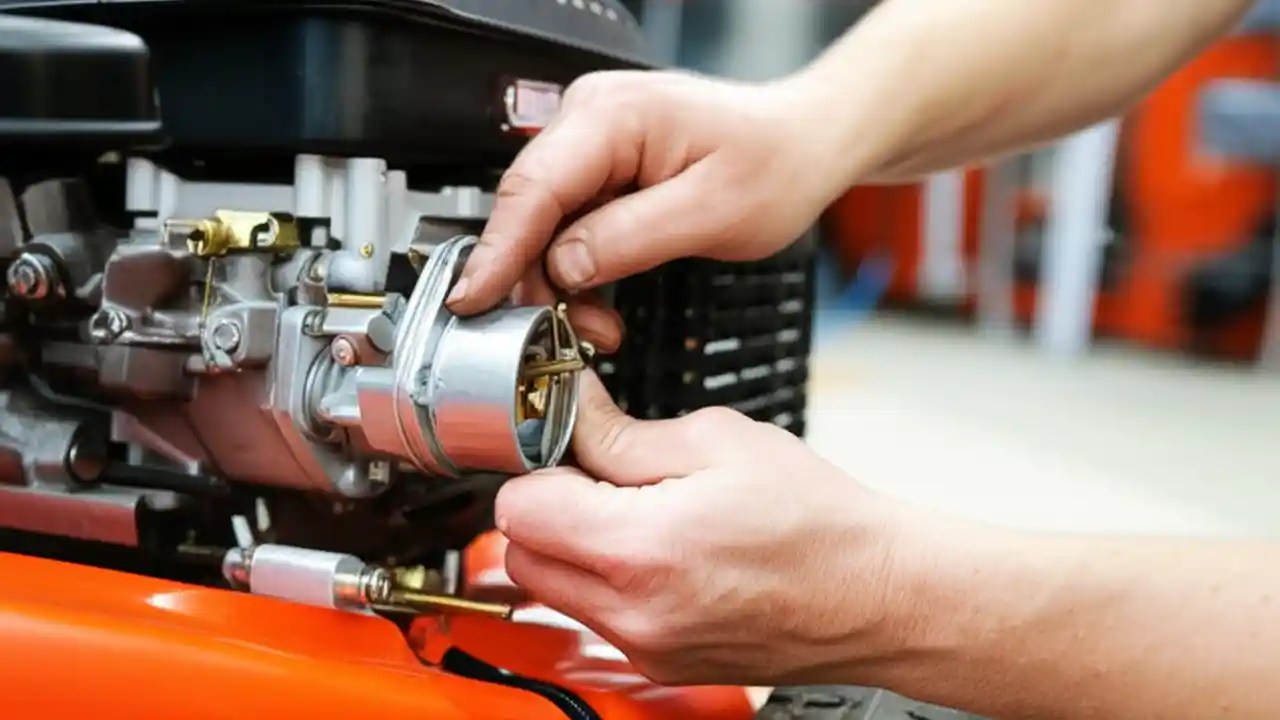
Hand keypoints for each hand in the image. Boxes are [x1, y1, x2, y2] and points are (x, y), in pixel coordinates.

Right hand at [446, 70, 850, 351]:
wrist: (805, 144)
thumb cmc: (776, 162)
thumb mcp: (710, 213)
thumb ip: (629, 238)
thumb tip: (564, 266)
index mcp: (612, 115)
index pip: (532, 188)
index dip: (498, 251)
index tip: (472, 300)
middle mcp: (591, 119)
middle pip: (528, 209)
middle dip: (533, 280)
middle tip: (553, 335)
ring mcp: (593, 143)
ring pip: (543, 225)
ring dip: (558, 285)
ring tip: (594, 328)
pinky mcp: (601, 170)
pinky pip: (567, 226)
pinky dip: (576, 272)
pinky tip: (597, 305)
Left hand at [493, 372, 910, 685]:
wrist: (880, 595)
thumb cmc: (818, 521)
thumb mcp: (719, 443)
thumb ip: (624, 432)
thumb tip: (571, 410)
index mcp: (639, 549)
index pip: (520, 509)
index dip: (539, 468)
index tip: (570, 452)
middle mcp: (631, 612)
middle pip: (521, 556)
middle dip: (546, 511)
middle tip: (601, 481)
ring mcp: (645, 647)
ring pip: (553, 591)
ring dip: (573, 549)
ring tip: (641, 516)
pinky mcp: (660, 665)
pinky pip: (598, 617)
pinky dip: (609, 583)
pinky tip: (664, 553)